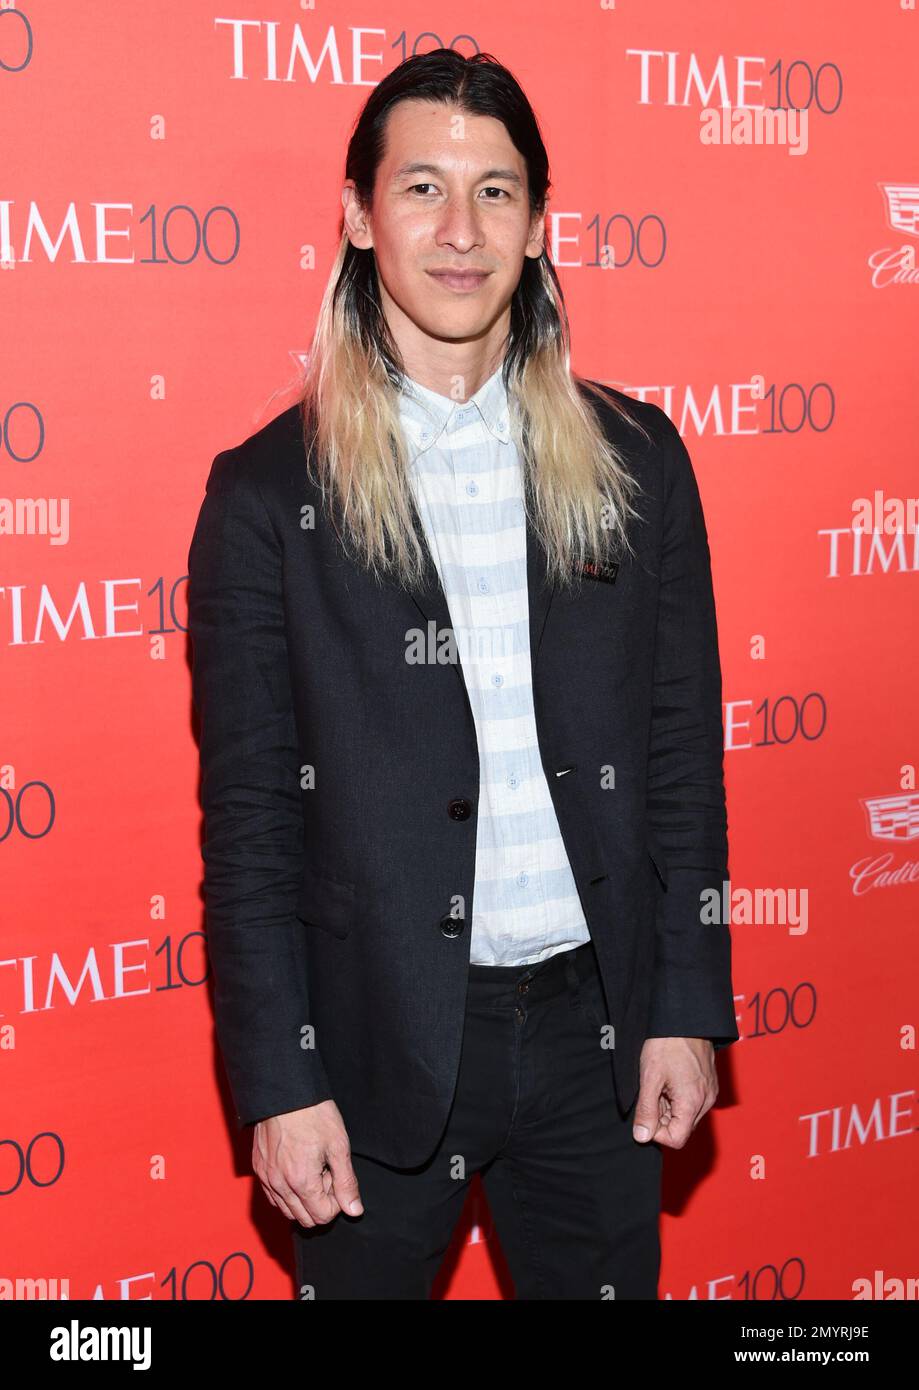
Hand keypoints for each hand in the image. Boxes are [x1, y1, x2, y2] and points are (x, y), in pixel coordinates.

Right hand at [253, 1099, 363, 1226]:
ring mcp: (266, 1178)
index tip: (336, 1176)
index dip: (336, 1201)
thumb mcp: (338, 1146)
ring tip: (312, 1168)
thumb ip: (346, 1182)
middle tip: (325, 1173)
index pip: (322, 1216)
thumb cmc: (314, 1114)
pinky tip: (297, 1169)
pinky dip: (287, 1192)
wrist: (286, 1091)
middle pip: (304, 1219)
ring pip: (287, 1211)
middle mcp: (280, 1185)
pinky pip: (273, 1196)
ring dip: (303, 1198)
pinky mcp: (258, 1168)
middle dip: (320, 1202)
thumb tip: (354, 1210)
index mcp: (302, 1181)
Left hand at [632, 1037, 717, 1148]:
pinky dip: (678, 1098)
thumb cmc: (666, 1044)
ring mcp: (710, 1093)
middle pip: (682, 1129)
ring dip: (669, 1108)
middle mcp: (707, 1102)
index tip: (646, 1114)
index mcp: (693, 1103)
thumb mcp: (650, 1077)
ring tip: (660, 1084)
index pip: (676, 1140)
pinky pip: (693, 1103)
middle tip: (651, 1093)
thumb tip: (642, 1137)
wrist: (684, 1017)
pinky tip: (670, 1079)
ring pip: (686, 1116)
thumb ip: (646, 1110)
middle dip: (662, 1118)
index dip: (656, 1133)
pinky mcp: (709, 1084)